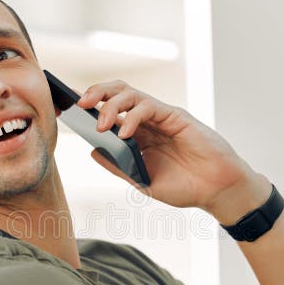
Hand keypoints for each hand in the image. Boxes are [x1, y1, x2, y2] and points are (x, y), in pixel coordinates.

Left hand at [77, 80, 268, 218]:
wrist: (217, 191)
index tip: (66, 109)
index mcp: (136, 136)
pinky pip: (149, 106)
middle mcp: (146, 122)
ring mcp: (160, 117)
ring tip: (100, 124)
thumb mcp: (142, 181)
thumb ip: (118, 166)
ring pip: (129, 94)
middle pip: (116, 94)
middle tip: (79, 104)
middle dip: (95, 93)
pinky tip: (124, 133)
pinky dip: (133, 117)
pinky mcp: (175, 116)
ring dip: (110, 105)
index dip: (88, 107)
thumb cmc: (184, 187)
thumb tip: (91, 151)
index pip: (108, 112)